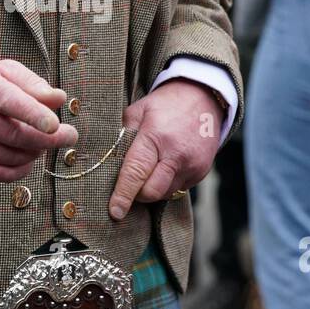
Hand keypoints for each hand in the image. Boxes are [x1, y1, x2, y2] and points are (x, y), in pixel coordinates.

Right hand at [0, 60, 78, 182]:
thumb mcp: (3, 72)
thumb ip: (33, 83)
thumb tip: (59, 98)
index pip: (9, 101)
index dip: (33, 114)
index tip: (54, 125)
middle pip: (17, 135)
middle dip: (49, 139)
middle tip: (69, 135)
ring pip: (14, 156)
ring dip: (36, 151)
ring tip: (41, 139)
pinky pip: (3, 174)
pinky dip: (23, 168)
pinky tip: (29, 157)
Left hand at [108, 80, 221, 219]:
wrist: (204, 97)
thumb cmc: (166, 104)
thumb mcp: (138, 110)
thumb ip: (122, 135)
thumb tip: (105, 160)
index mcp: (155, 137)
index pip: (136, 173)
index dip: (123, 195)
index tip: (115, 212)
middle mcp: (176, 154)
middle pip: (152, 192)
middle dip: (137, 195)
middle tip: (130, 184)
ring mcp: (192, 165)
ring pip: (165, 193)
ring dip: (152, 188)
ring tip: (150, 168)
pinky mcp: (201, 172)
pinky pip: (179, 188)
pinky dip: (168, 183)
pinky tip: (166, 165)